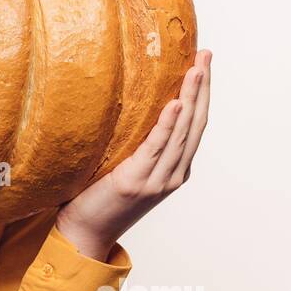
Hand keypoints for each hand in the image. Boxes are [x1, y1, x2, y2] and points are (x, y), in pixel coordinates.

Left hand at [54, 49, 211, 260]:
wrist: (84, 235)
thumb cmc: (98, 199)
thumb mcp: (124, 167)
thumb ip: (137, 145)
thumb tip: (129, 107)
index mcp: (173, 171)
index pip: (194, 125)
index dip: (201, 94)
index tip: (203, 63)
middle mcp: (171, 175)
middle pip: (195, 124)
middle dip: (202, 88)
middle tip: (206, 55)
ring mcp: (156, 181)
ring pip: (181, 132)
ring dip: (190, 98)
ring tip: (196, 69)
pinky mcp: (135, 182)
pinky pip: (155, 148)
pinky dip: (168, 126)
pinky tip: (175, 104)